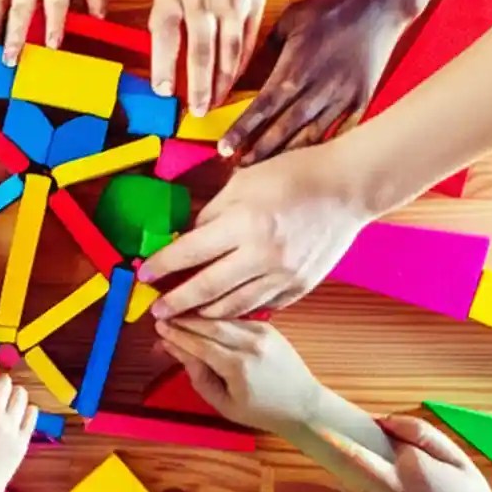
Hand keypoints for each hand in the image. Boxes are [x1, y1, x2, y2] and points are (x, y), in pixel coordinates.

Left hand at [138, 143, 370, 317]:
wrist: (348, 188)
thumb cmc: (294, 176)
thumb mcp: (242, 183)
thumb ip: (212, 214)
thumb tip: (188, 239)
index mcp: (242, 222)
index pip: (189, 252)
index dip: (161, 266)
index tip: (143, 275)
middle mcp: (261, 254)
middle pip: (205, 288)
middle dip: (175, 302)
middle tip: (157, 311)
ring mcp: (283, 275)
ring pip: (232, 306)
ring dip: (204, 313)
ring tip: (186, 315)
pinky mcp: (299, 286)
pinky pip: (261, 306)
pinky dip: (238, 310)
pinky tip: (223, 310)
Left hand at [151, 0, 266, 115]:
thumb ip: (165, 16)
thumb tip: (163, 53)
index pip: (166, 40)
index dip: (163, 69)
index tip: (163, 93)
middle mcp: (203, 3)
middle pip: (200, 54)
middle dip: (198, 88)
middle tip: (197, 113)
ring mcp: (232, 5)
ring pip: (228, 53)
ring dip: (221, 82)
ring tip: (216, 104)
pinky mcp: (253, 3)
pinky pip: (247, 41)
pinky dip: (241, 64)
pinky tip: (235, 80)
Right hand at [155, 319, 323, 432]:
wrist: (303, 404)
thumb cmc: (261, 411)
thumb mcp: (224, 404)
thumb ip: (199, 376)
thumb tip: (176, 350)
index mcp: (238, 366)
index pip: (199, 343)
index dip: (176, 334)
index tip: (158, 326)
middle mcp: (250, 343)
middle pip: (208, 324)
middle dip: (183, 319)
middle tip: (162, 314)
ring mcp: (262, 331)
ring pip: (222, 317)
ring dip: (198, 314)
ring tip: (177, 314)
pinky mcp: (268, 326)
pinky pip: (235, 317)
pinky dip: (216, 316)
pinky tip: (202, 316)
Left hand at [220, 0, 409, 162]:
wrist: (380, 8)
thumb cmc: (332, 10)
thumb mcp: (291, 20)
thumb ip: (268, 47)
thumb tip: (250, 68)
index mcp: (295, 70)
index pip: (262, 108)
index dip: (242, 131)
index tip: (224, 148)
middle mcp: (317, 90)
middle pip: (282, 130)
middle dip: (259, 152)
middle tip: (238, 168)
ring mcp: (341, 99)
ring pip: (309, 137)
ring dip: (286, 156)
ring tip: (266, 170)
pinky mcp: (360, 102)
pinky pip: (338, 133)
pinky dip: (321, 148)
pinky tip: (307, 161)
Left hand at [318, 416, 491, 491]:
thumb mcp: (454, 455)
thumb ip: (417, 432)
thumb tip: (381, 419)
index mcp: (413, 473)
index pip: (361, 453)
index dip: (336, 439)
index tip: (319, 425)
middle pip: (348, 470)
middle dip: (333, 451)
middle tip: (321, 432)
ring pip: (352, 489)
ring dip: (341, 469)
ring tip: (334, 448)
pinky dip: (354, 491)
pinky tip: (350, 478)